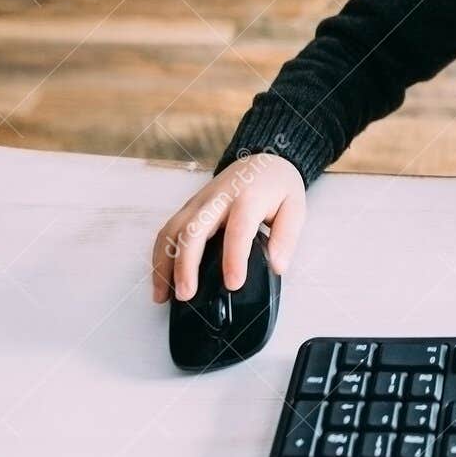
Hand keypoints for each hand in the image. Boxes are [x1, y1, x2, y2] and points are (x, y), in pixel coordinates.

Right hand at [151, 153, 304, 302]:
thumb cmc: (278, 187)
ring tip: (164, 295)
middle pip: (193, 230)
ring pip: (172, 230)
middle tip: (187, 294)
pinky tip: (161, 280)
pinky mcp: (188, 208)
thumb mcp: (296, 207)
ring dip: (164, 263)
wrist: (262, 161)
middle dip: (185, 264)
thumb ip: (286, 237)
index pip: (238, 230)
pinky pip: (167, 231)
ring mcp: (199, 202)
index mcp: (248, 198)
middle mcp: (218, 198)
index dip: (234, 258)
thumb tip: (277, 265)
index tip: (233, 284)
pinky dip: (159, 256)